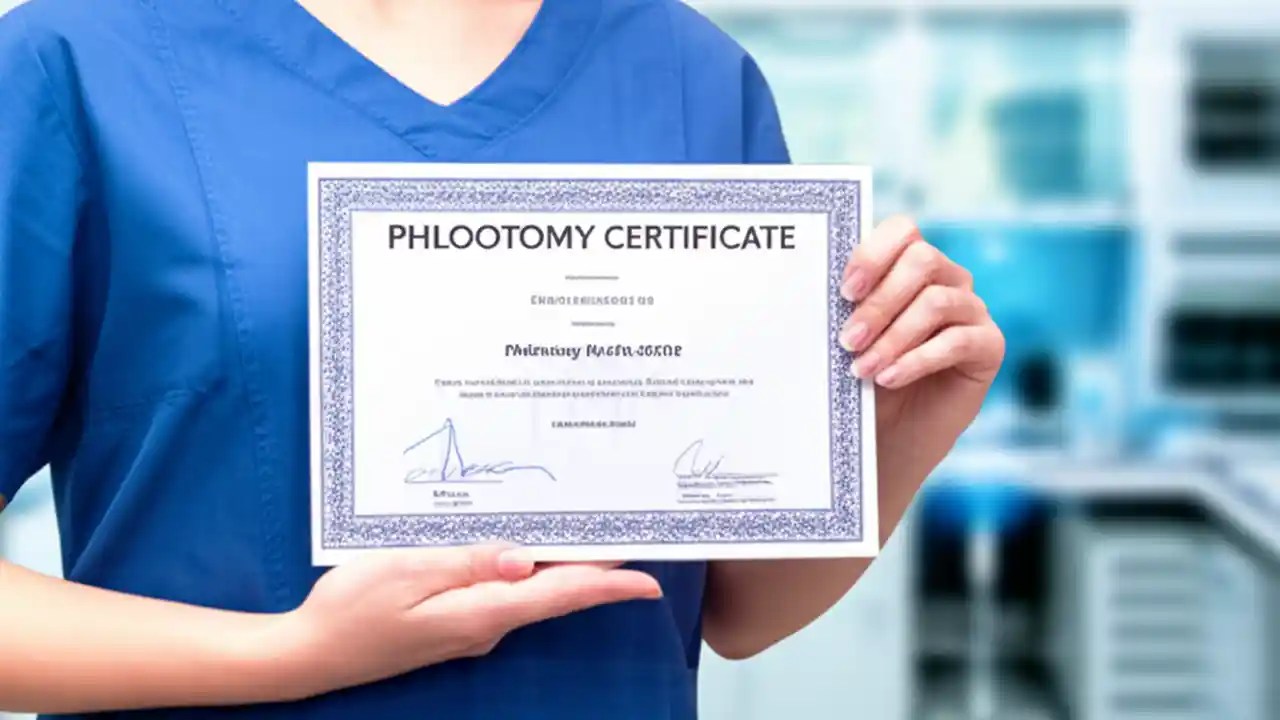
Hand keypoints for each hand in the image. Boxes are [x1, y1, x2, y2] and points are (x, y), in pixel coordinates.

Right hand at [274, 545, 659, 698]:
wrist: (309, 654)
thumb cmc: (349, 609)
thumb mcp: (404, 571)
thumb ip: (466, 563)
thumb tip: (523, 559)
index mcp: (480, 612)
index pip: (559, 596)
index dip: (608, 586)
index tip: (649, 580)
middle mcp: (485, 625)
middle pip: (556, 595)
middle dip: (601, 572)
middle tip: (638, 541)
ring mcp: (471, 628)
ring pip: (534, 595)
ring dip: (568, 570)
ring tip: (599, 538)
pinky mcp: (455, 623)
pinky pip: (506, 596)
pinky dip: (532, 575)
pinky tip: (534, 553)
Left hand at [838, 216, 1004, 527]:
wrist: (890, 433)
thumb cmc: (864, 377)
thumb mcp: (849, 338)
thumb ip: (845, 308)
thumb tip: (817, 287)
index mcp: (910, 265)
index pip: (903, 230)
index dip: (874, 254)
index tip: (845, 292)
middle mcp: (947, 279)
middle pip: (923, 260)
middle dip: (880, 301)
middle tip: (848, 340)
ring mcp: (971, 310)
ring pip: (937, 301)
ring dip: (894, 336)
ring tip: (863, 369)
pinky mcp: (989, 345)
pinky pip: (958, 340)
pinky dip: (917, 360)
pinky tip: (889, 378)